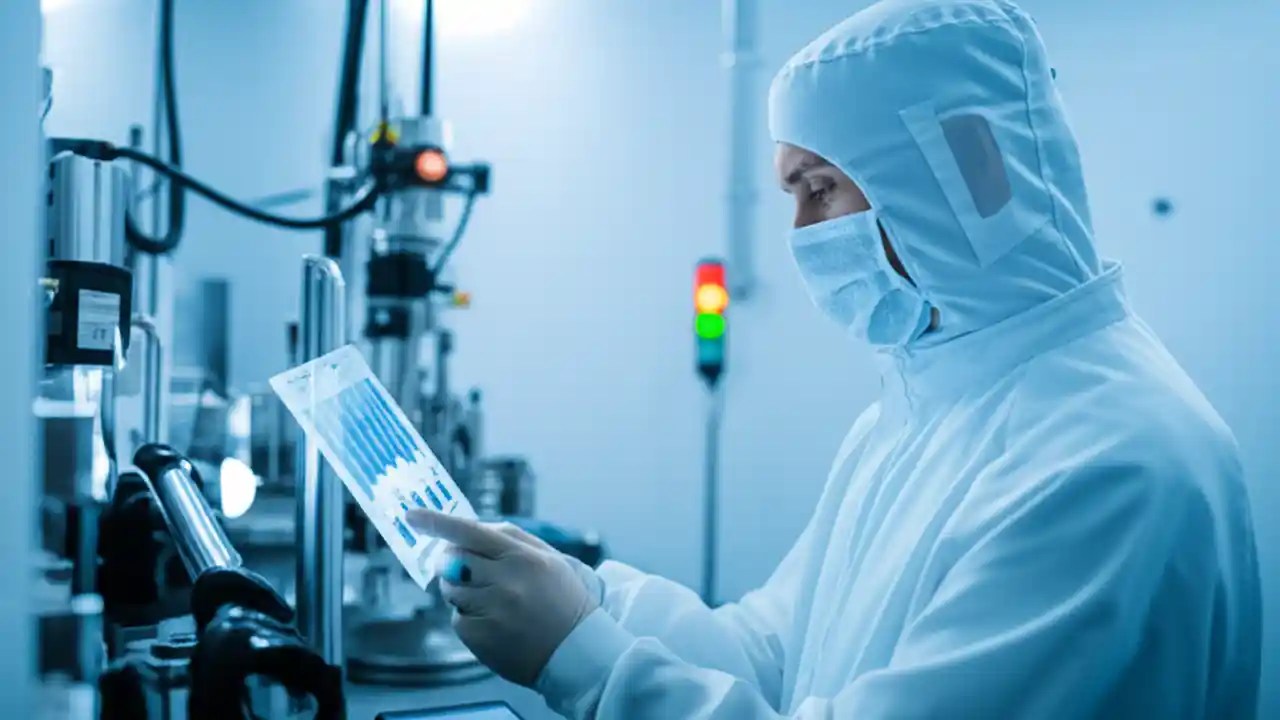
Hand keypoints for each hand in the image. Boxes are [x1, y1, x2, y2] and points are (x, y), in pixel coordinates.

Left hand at [406, 510, 598, 686]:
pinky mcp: (480, 638)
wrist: (578, 652)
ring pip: (449, 589)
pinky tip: (494, 622)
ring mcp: (492, 612)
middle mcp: (506, 582)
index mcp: (523, 557)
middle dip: (451, 561)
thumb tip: (469, 528)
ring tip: (491, 599)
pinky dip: (468, 617)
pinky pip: (457, 618)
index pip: (471, 533)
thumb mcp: (548, 558)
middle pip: (452, 560)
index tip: (411, 515)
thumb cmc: (563, 599)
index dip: (437, 522)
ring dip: (460, 590)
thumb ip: (510, 538)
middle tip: (467, 569)